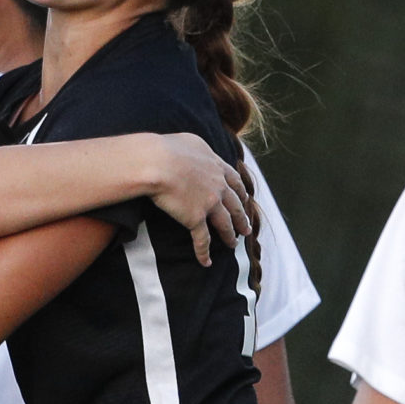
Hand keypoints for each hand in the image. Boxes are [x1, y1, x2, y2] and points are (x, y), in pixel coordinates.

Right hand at [150, 133, 248, 266]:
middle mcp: (217, 185)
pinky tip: (206, 262)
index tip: (245, 199)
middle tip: (247, 229)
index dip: (241, 192)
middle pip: (235, 205)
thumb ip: (199, 149)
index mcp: (216, 166)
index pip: (234, 181)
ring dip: (230, 235)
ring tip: (233, 245)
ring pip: (224, 224)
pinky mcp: (195, 218)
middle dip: (242, 218)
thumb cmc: (167, 148)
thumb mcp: (190, 141)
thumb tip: (196, 153)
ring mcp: (209, 203)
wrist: (158, 162)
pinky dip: (204, 253)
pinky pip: (202, 240)